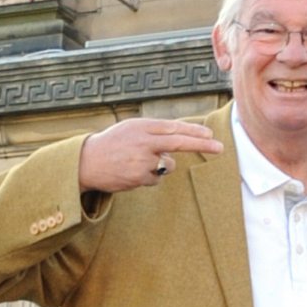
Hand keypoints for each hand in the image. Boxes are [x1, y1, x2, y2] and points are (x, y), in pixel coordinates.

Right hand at [77, 118, 221, 193]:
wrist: (87, 161)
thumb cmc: (112, 144)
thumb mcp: (131, 130)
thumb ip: (154, 132)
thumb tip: (181, 138)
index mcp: (142, 126)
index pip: (173, 127)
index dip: (194, 132)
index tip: (210, 135)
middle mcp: (143, 141)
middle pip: (178, 142)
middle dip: (201, 145)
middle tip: (220, 147)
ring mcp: (141, 160)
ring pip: (168, 165)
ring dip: (161, 166)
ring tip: (138, 163)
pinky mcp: (138, 177)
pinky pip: (156, 179)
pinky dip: (149, 178)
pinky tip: (133, 173)